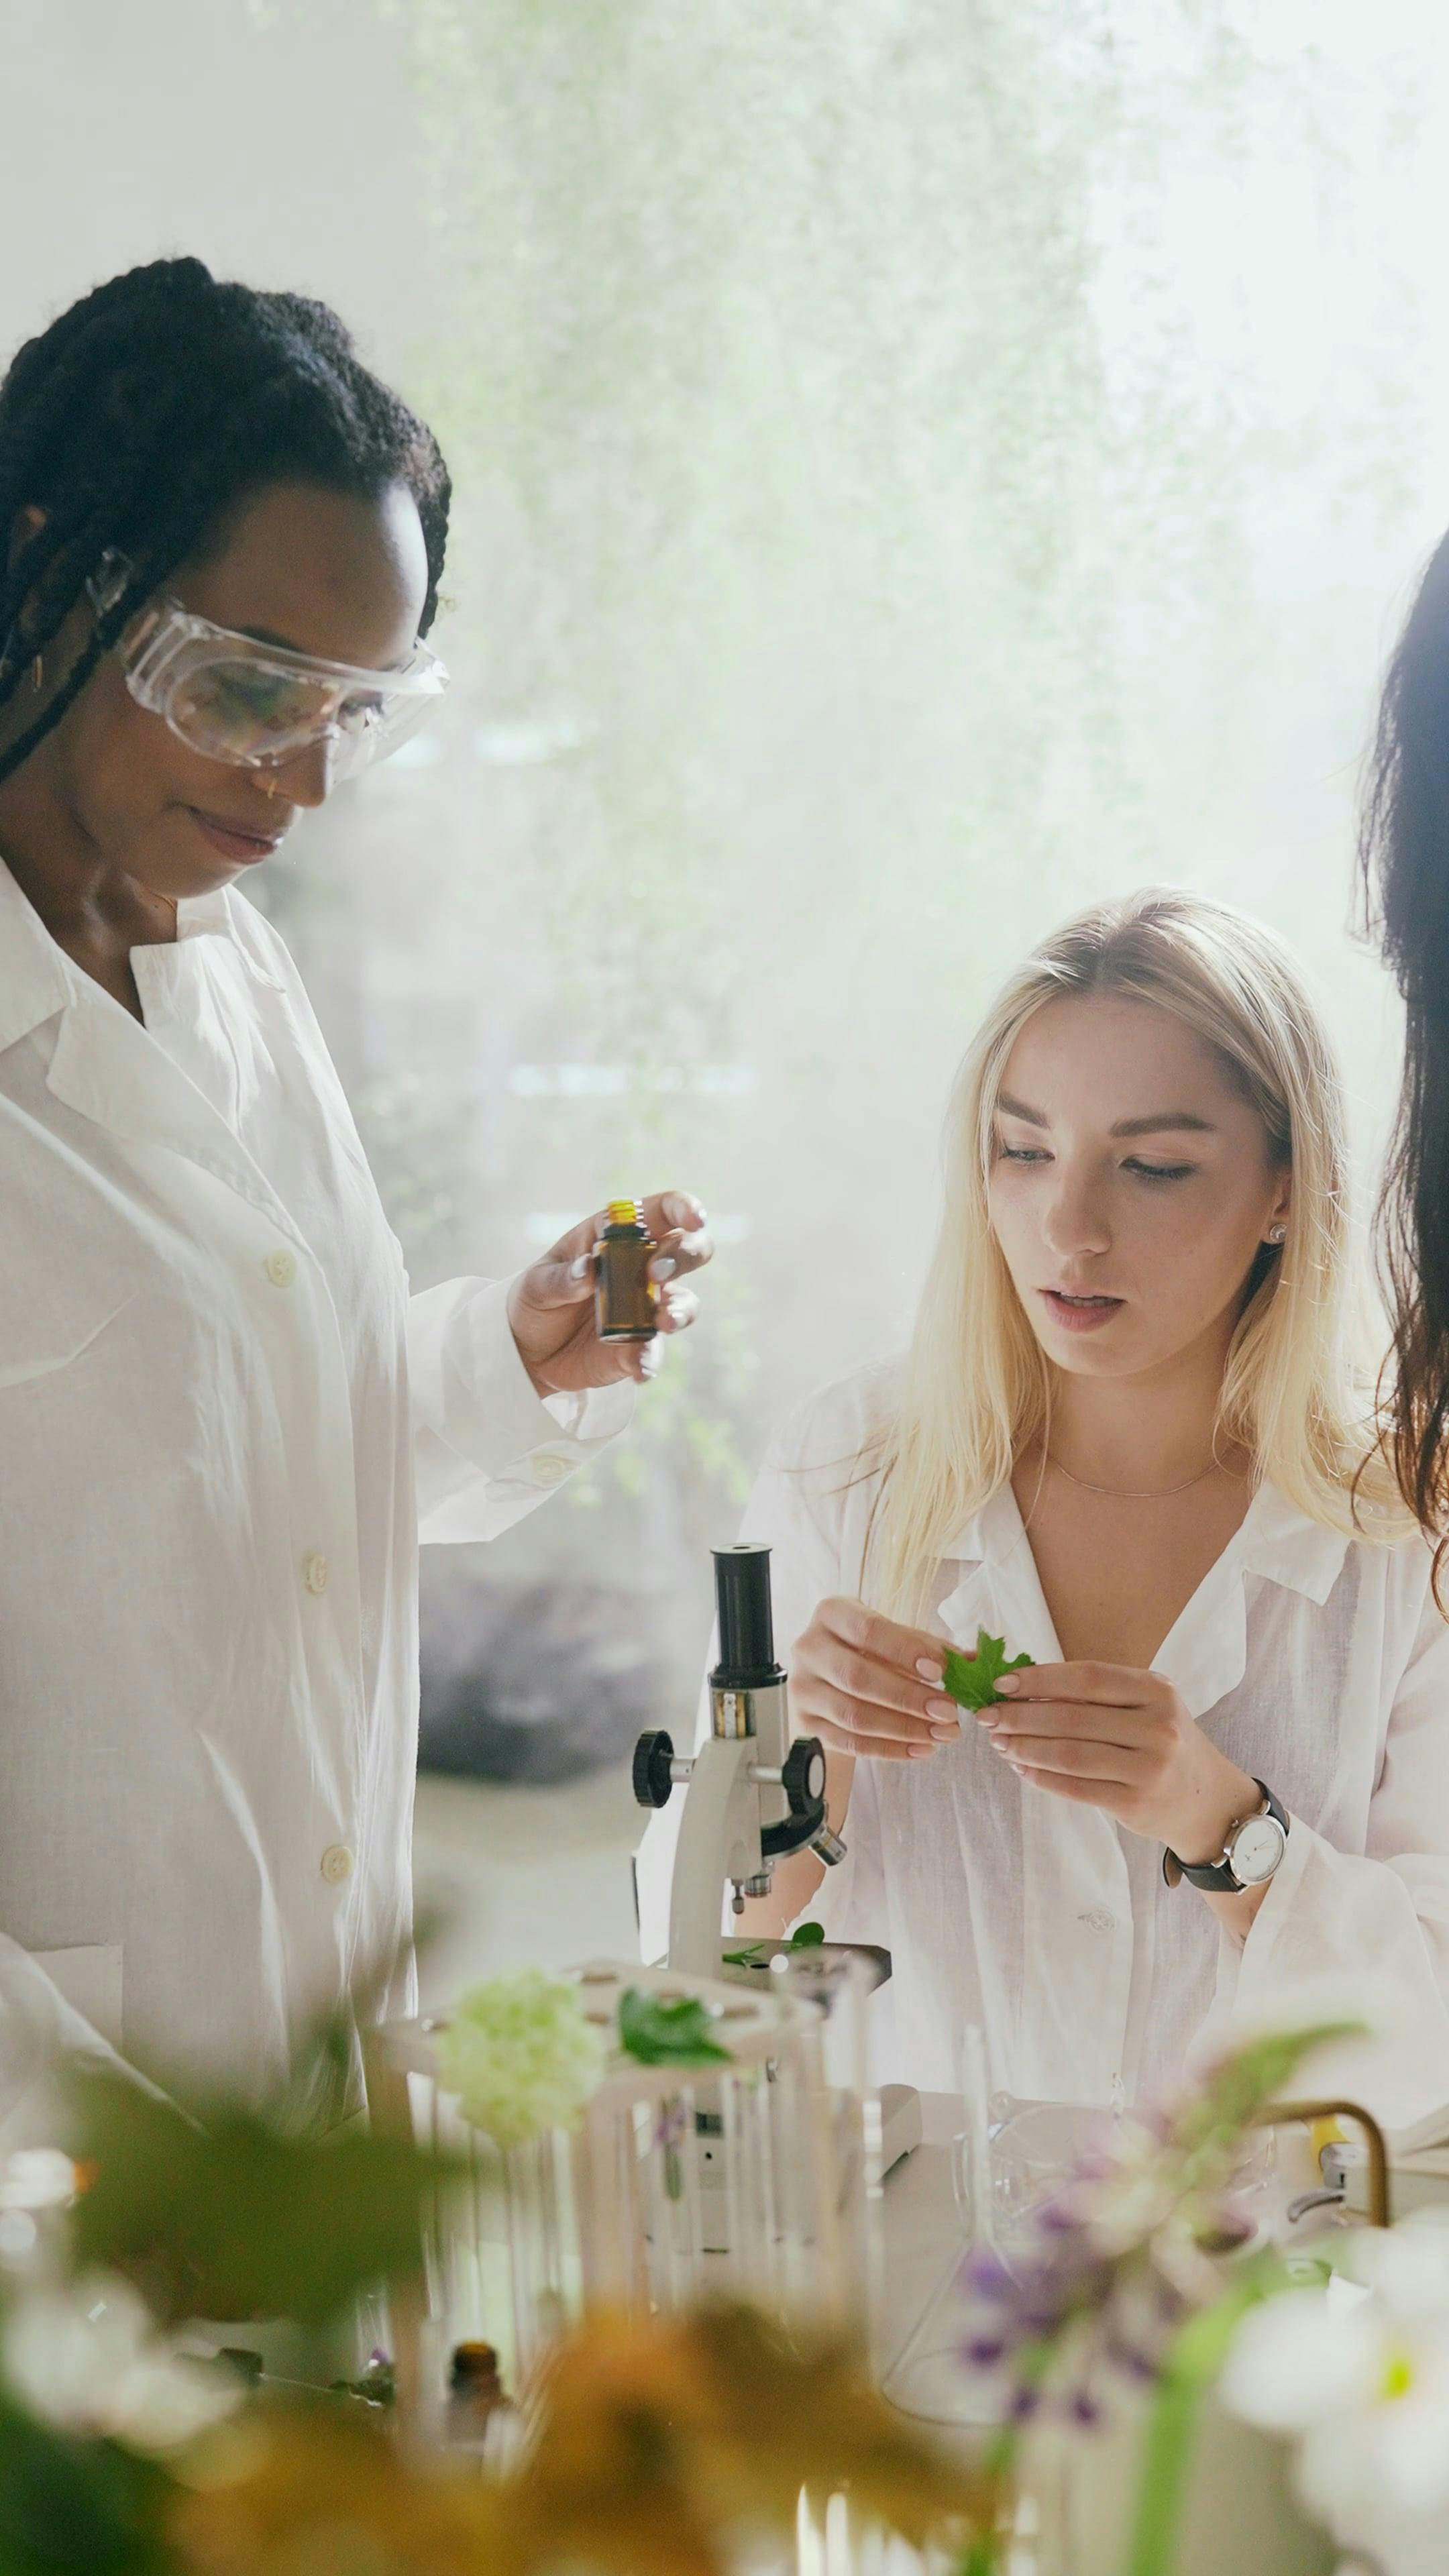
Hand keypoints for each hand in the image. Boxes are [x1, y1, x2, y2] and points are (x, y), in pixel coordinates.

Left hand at [507, 1192, 711, 1396]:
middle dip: (685, 1256)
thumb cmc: (535, 1299)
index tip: (695, 1219)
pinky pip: (655, 1352)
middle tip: (656, 1273)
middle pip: (689, 1250)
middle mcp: (641, 1268)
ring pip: (685, 1303)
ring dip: (680, 1310)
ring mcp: (646, 1308)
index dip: (683, 1209)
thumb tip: (587, 1269)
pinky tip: (639, 1368)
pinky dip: (650, 1360)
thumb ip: (561, 1277)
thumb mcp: (536, 1284)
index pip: (661, 1212)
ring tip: (663, 1321)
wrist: (527, 1350)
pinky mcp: (639, 1345)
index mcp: (617, 1236)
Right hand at [789, 1596, 962, 1760]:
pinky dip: (889, 1750)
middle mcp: (809, 1648)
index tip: (941, 1671)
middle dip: (908, 1697)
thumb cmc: (868, 1651)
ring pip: (853, 1715)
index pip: (867, 1630)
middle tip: (949, 1710)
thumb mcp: (895, 1639)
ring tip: (942, 1733)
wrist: (828, 1680)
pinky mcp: (806, 1724)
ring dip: (904, 1728)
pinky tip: (921, 1749)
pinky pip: (849, 1743)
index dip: (905, 1651)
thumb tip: (973, 1661)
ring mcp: (802, 1689)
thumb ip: (930, 1648)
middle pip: (857, 1677)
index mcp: (831, 1614)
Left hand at [980, 1660, 1258, 1859]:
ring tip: (999, 1743)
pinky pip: (1076, 1788)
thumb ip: (1097, 1696)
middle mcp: (1157, 1727)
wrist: (1207, 1800)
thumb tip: (1023, 1689)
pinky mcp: (1136, 1804)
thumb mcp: (1146, 1707)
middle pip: (1072, 1717)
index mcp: (1156, 1691)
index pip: (1087, 1678)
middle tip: (988, 1716)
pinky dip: (1042, 1777)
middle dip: (1021, 1715)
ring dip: (1025, 1748)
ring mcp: (1149, 1768)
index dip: (1040, 1679)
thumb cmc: (1162, 1742)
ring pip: (1070, 1754)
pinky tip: (1021, 1769)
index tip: (1002, 1683)